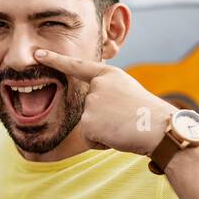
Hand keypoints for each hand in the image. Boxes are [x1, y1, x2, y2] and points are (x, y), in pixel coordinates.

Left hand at [34, 48, 176, 155]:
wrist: (160, 129)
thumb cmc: (150, 116)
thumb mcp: (128, 94)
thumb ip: (108, 94)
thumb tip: (94, 111)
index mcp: (109, 75)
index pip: (78, 66)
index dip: (56, 60)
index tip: (38, 54)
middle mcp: (97, 85)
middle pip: (88, 109)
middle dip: (104, 120)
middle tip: (126, 119)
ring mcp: (92, 102)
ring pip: (89, 126)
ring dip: (105, 132)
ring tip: (125, 127)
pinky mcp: (88, 122)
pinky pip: (89, 139)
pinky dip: (102, 143)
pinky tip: (118, 136)